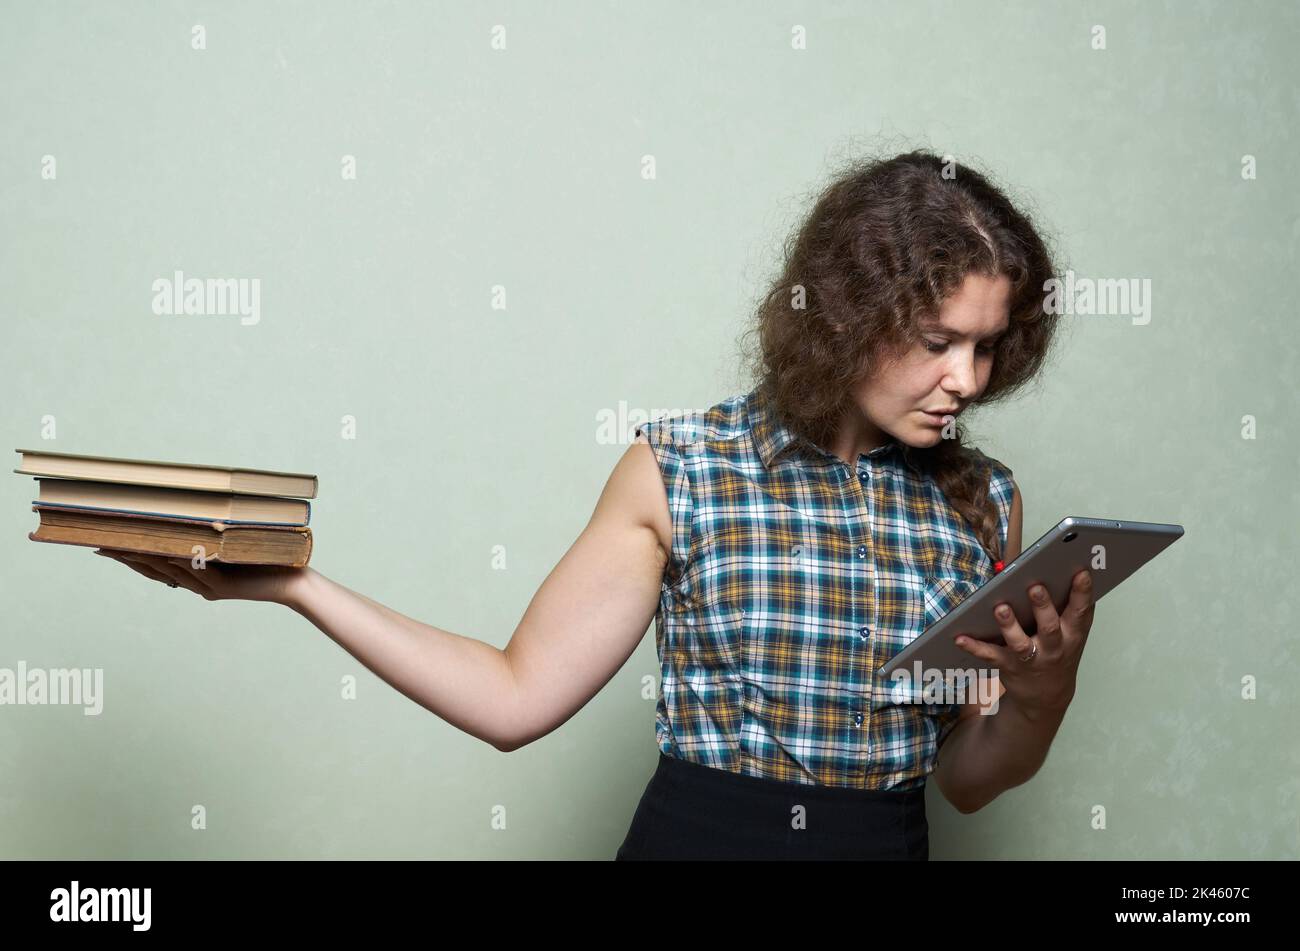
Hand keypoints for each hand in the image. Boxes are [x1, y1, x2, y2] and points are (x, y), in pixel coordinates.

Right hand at [93, 549, 307, 605]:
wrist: (293, 581)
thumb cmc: (266, 558)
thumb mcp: (233, 544)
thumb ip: (212, 534)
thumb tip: (197, 509)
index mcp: (196, 573)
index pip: (156, 565)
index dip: (130, 555)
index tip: (105, 544)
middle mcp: (198, 583)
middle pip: (154, 570)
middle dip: (127, 558)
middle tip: (100, 547)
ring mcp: (209, 586)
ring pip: (171, 572)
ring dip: (146, 560)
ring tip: (122, 549)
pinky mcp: (225, 585)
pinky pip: (198, 573)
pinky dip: (181, 563)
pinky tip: (165, 553)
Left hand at [953, 568, 1095, 721]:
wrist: (1047, 696)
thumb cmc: (1058, 651)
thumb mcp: (1071, 633)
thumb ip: (1068, 607)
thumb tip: (1065, 570)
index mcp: (1072, 634)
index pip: (1080, 612)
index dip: (1082, 593)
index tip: (1081, 573)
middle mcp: (1054, 648)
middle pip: (1050, 627)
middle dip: (1043, 607)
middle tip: (1036, 587)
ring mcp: (1031, 659)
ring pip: (1020, 643)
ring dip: (1009, 625)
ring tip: (1000, 608)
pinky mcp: (1009, 666)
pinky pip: (990, 655)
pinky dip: (974, 647)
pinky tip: (959, 637)